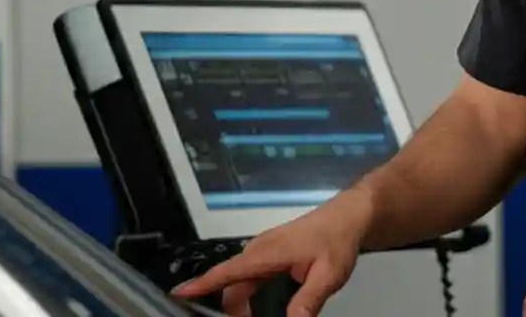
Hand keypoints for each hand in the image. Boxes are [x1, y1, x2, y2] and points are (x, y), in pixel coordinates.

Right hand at [171, 195, 371, 315]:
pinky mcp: (269, 255)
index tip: (177, 295)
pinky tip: (258, 310)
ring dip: (242, 306)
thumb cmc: (337, 241)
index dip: (200, 285)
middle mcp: (257, 251)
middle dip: (233, 311)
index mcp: (265, 254)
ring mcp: (262, 252)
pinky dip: (248, 296)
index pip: (226, 272)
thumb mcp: (328, 275)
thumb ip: (308, 301)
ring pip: (240, 284)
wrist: (348, 217)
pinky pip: (249, 279)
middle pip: (232, 286)